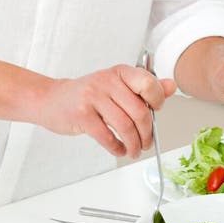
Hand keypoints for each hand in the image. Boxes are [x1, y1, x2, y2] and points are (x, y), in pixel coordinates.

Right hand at [37, 65, 175, 158]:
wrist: (52, 99)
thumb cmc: (88, 94)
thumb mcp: (117, 85)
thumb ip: (145, 87)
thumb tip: (172, 86)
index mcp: (120, 72)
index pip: (149, 84)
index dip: (157, 101)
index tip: (155, 113)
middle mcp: (107, 81)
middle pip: (139, 111)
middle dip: (147, 133)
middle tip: (147, 143)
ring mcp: (93, 97)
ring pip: (125, 126)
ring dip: (134, 144)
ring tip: (134, 150)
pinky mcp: (82, 115)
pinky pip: (107, 137)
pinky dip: (117, 148)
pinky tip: (119, 149)